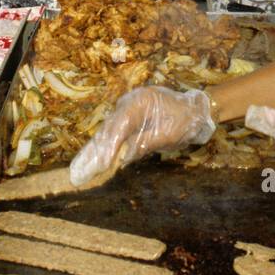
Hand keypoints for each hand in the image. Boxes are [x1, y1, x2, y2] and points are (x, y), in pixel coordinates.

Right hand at [69, 86, 215, 185]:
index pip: (119, 125)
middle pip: (108, 129)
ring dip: (94, 152)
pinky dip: (103, 148)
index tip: (103, 164)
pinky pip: (112, 133)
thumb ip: (144, 144)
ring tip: (78, 171)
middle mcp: (128, 103)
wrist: (195, 110)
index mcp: (140, 102)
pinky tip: (90, 162)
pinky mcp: (127, 118)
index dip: (109, 146)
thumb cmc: (185, 122)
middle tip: (78, 172)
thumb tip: (122, 157)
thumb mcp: (168, 135)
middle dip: (94, 152)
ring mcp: (126, 109)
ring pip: (107, 132)